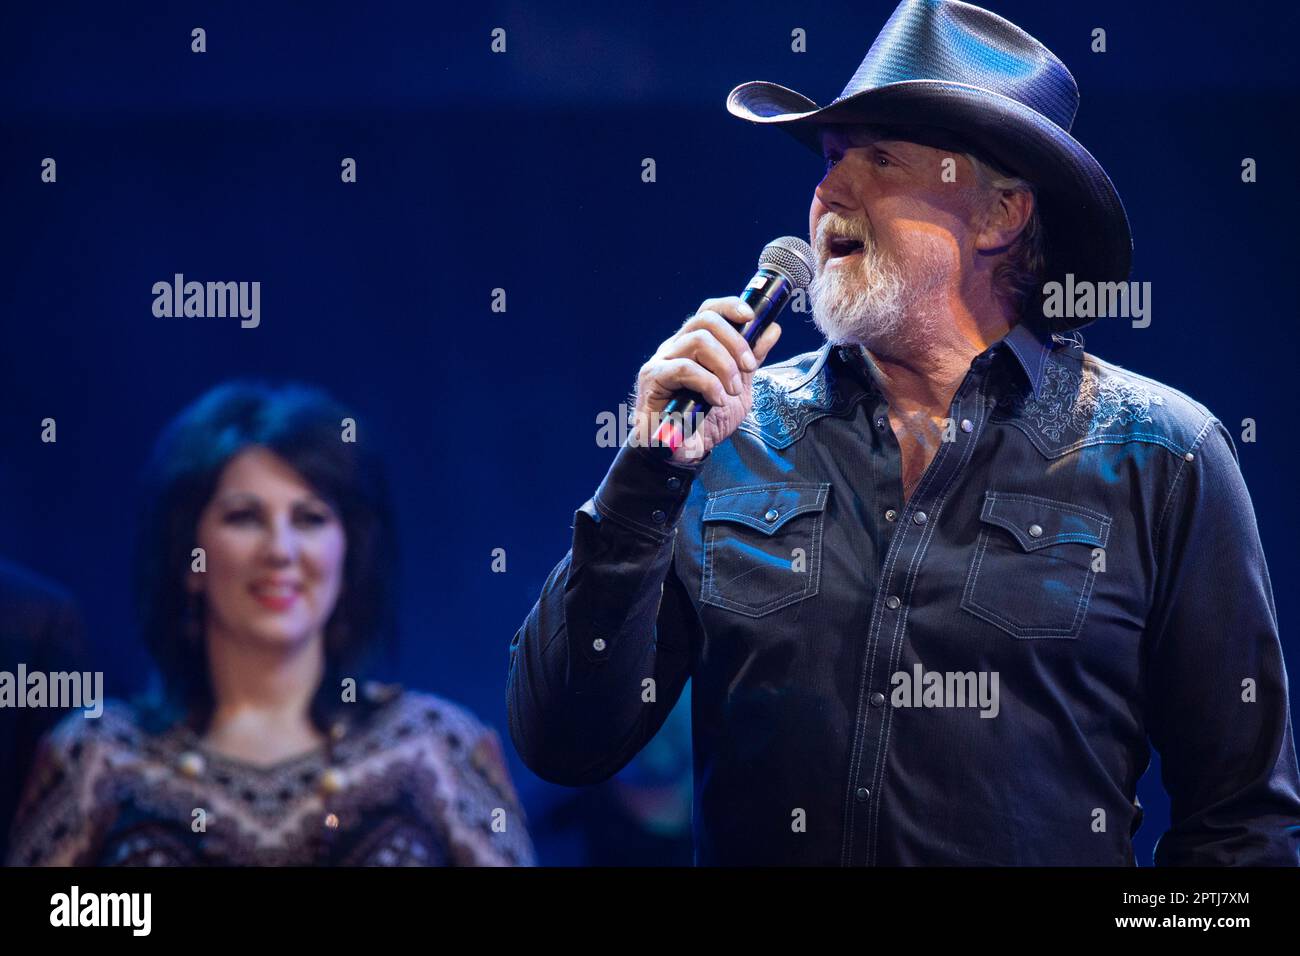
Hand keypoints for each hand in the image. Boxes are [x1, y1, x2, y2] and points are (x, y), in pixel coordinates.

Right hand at [632, 297, 781, 463]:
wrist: (683, 453)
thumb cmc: (706, 420)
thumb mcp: (738, 387)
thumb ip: (751, 359)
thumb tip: (771, 329)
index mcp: (692, 345)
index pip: (708, 311)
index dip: (730, 307)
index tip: (752, 318)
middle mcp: (674, 347)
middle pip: (705, 320)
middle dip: (735, 342)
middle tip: (748, 368)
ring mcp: (662, 361)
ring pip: (698, 340)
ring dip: (724, 364)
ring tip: (731, 390)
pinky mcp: (653, 380)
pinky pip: (684, 368)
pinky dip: (708, 382)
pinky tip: (716, 399)